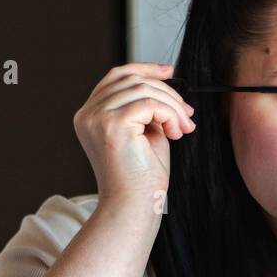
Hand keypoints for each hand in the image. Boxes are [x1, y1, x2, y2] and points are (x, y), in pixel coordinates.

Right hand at [72, 61, 195, 208]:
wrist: (134, 208)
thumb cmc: (142, 179)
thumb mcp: (145, 134)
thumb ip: (148, 108)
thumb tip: (166, 83)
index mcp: (90, 115)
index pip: (117, 77)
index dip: (144, 69)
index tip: (169, 71)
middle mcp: (88, 114)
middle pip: (132, 80)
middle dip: (167, 93)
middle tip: (188, 116)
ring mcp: (96, 118)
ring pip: (144, 89)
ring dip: (172, 107)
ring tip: (183, 129)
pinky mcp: (112, 124)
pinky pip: (149, 103)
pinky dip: (169, 114)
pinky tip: (175, 133)